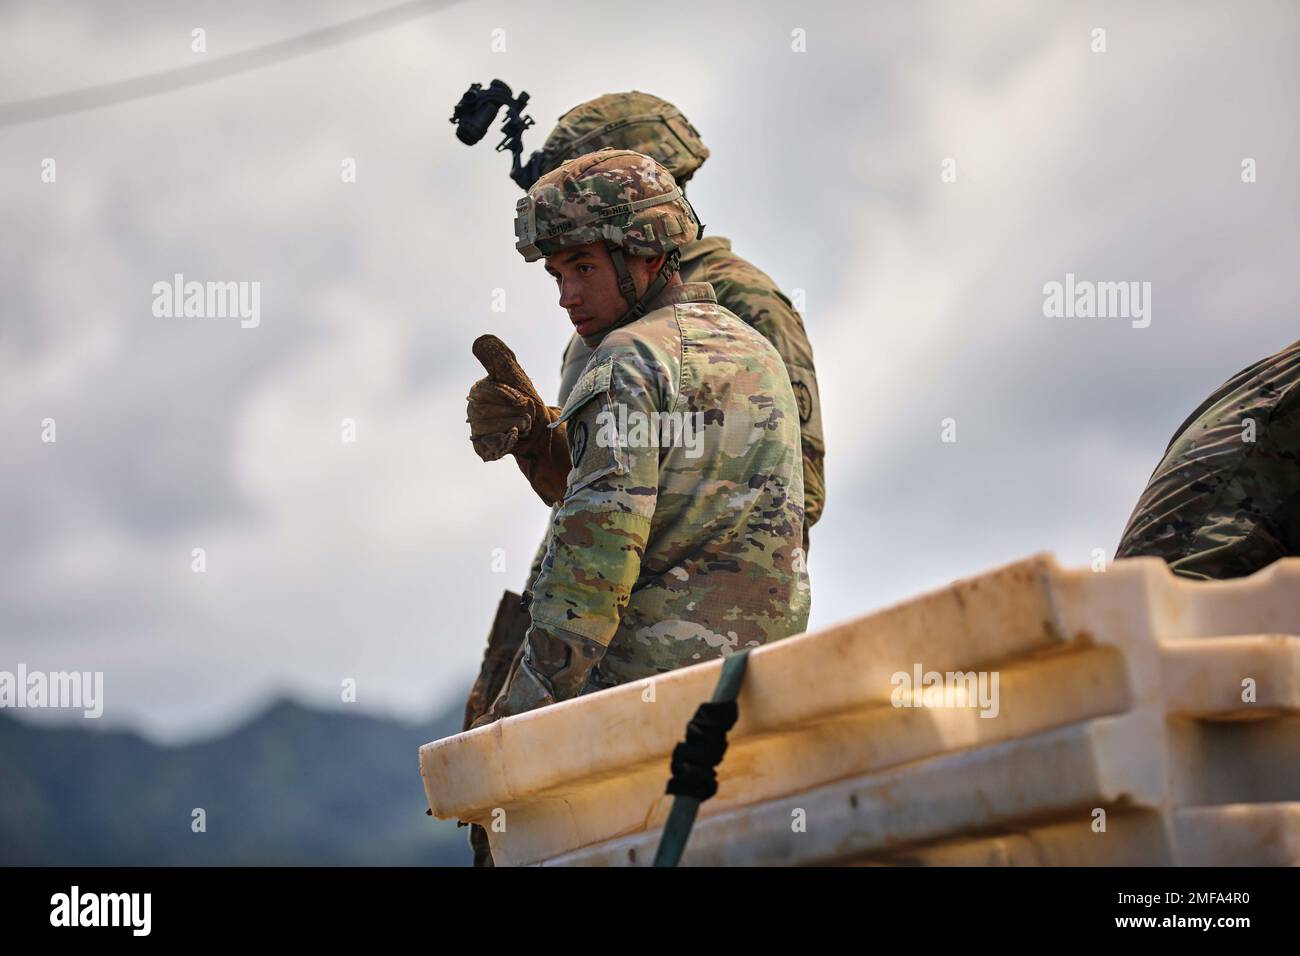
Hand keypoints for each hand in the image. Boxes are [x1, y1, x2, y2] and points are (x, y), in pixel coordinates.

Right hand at [466, 335, 571, 505]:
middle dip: (514, 412)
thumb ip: (500, 358)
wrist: (541, 431)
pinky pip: (489, 447)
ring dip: (514, 426)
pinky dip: (506, 443)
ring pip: (489, 429)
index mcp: (478, 391)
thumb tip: (481, 340)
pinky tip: (516, 438)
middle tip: (527, 413)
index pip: (485, 392)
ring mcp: (476, 430)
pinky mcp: (483, 448)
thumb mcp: (517, 378)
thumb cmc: (528, 403)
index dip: (507, 396)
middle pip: (486, 412)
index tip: (522, 399)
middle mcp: (472, 411)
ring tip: (524, 425)